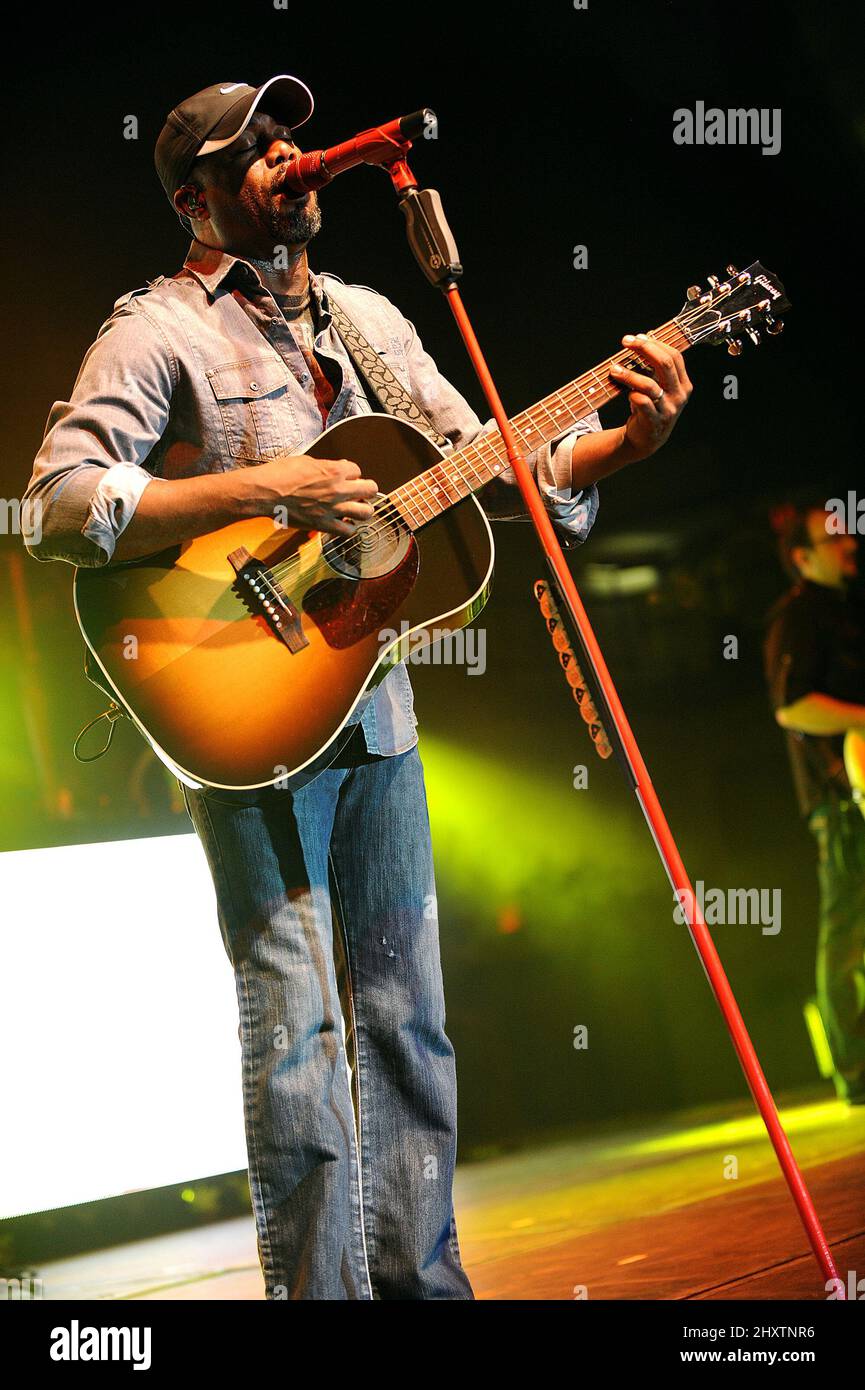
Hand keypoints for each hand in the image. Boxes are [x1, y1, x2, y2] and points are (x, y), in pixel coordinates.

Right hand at [250, 454, 378, 535]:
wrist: (265, 492)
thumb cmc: (280, 474)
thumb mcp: (306, 461)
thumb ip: (326, 466)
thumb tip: (337, 468)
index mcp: (334, 470)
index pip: (358, 470)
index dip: (352, 474)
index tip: (347, 478)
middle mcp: (338, 489)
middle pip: (371, 489)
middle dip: (367, 489)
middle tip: (361, 492)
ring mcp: (333, 508)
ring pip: (366, 512)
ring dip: (363, 510)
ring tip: (357, 509)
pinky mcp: (324, 524)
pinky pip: (348, 531)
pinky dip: (348, 528)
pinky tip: (343, 523)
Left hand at [609, 333, 692, 459]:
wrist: (646, 440)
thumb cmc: (650, 407)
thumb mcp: (658, 386)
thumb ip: (654, 367)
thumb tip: (644, 338)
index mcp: (683, 384)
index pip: (674, 356)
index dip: (655, 343)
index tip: (637, 337)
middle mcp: (679, 395)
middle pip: (665, 364)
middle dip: (644, 348)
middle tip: (626, 342)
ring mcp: (668, 409)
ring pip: (649, 385)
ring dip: (629, 373)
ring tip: (613, 369)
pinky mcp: (654, 421)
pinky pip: (641, 402)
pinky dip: (631, 394)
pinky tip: (625, 391)